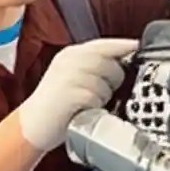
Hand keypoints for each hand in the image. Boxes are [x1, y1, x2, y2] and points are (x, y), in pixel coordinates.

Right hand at [17, 38, 137, 150]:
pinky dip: (94, 107)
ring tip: (87, 104)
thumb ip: (93, 66)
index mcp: (71, 54)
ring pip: (106, 83)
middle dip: (113, 81)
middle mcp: (70, 61)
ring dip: (102, 97)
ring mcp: (70, 76)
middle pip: (110, 64)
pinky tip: (82, 110)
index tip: (136, 46)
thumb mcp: (71, 76)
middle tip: (100, 93)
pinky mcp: (71, 93)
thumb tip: (121, 63)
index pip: (104, 44)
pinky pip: (97, 99)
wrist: (33, 126)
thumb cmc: (55, 105)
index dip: (123, 46)